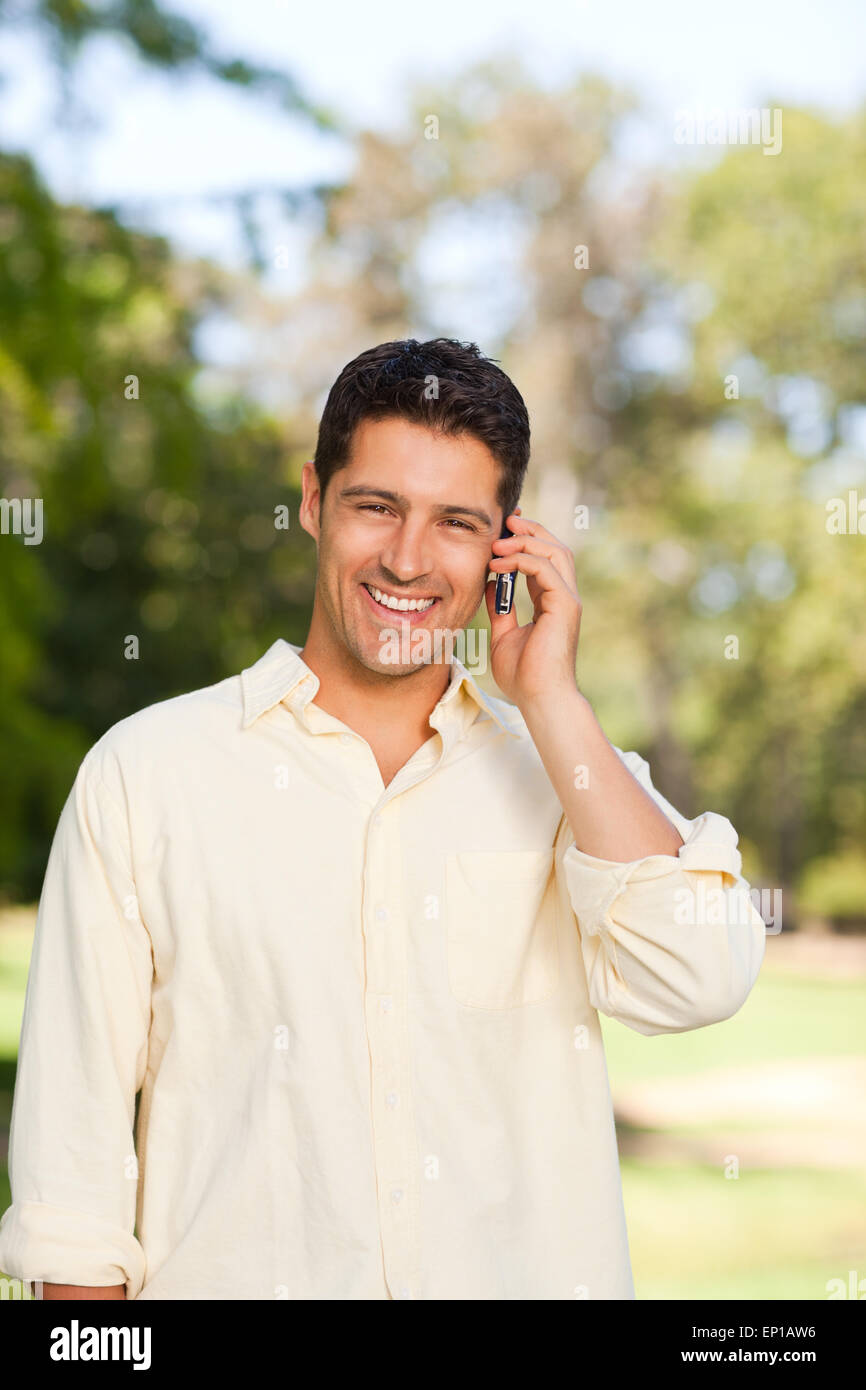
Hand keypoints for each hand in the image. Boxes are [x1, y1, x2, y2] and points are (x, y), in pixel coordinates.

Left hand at [484, 512, 581, 706]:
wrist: (539, 698)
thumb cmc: (524, 675)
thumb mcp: (503, 634)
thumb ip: (500, 608)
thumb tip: (490, 584)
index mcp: (551, 601)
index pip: (542, 559)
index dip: (524, 540)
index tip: (501, 529)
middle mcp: (563, 596)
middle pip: (554, 547)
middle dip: (529, 530)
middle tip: (504, 520)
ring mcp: (567, 599)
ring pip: (554, 552)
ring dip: (524, 541)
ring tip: (497, 541)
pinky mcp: (565, 605)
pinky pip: (546, 569)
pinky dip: (521, 560)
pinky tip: (497, 564)